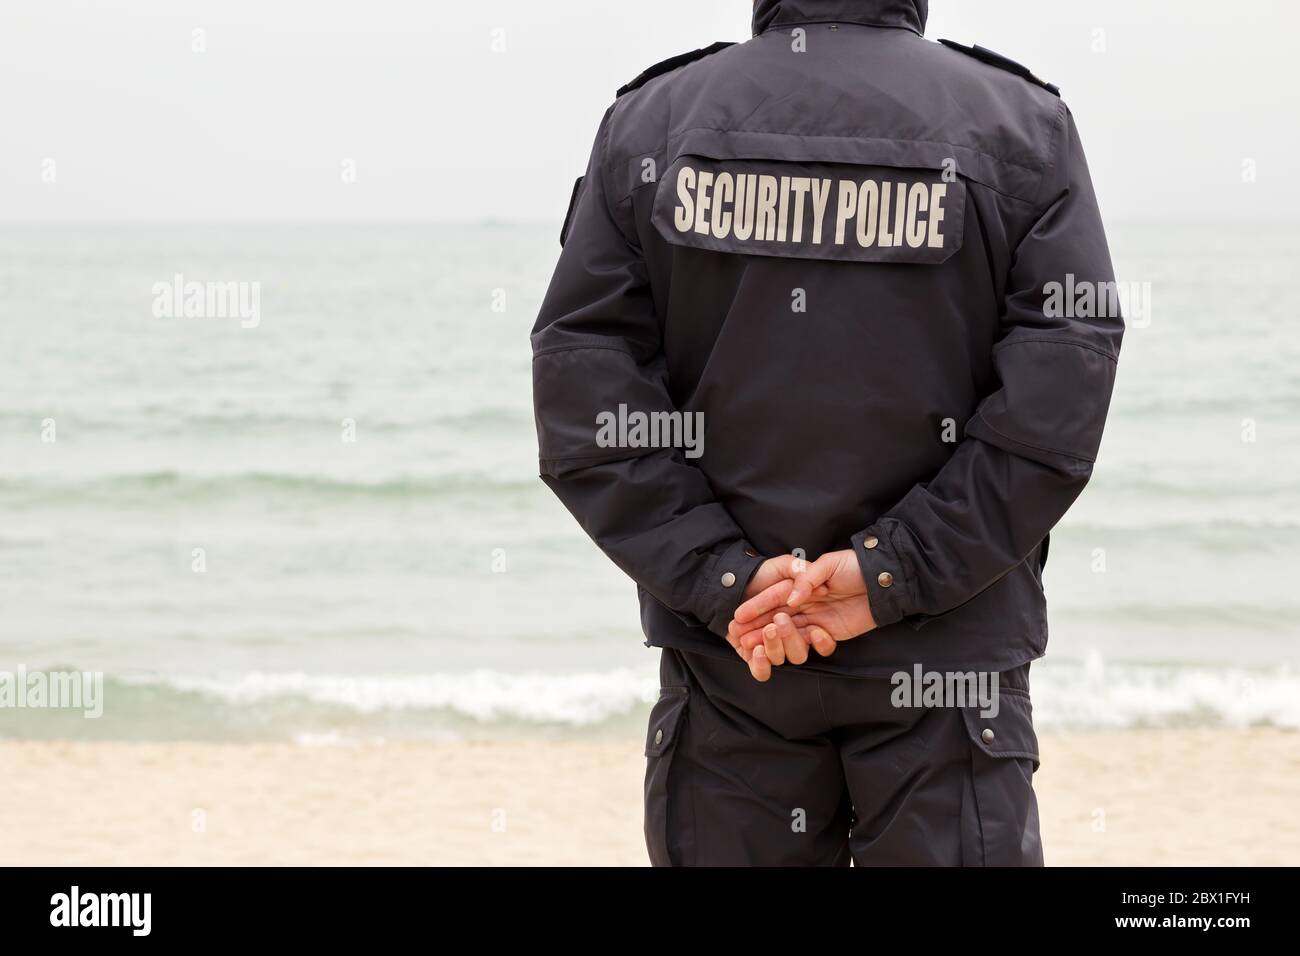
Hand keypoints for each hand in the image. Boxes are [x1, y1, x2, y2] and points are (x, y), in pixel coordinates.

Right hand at [728, 550, 876, 680]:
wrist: (883, 579)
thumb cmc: (854, 566)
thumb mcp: (827, 564)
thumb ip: (806, 580)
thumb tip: (791, 600)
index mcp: (799, 587)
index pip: (771, 600)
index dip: (754, 609)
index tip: (737, 618)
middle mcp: (805, 605)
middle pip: (776, 621)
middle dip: (758, 630)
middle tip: (742, 638)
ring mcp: (818, 620)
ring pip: (792, 636)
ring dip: (780, 641)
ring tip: (771, 641)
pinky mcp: (832, 633)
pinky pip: (818, 645)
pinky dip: (815, 643)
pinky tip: (817, 634)